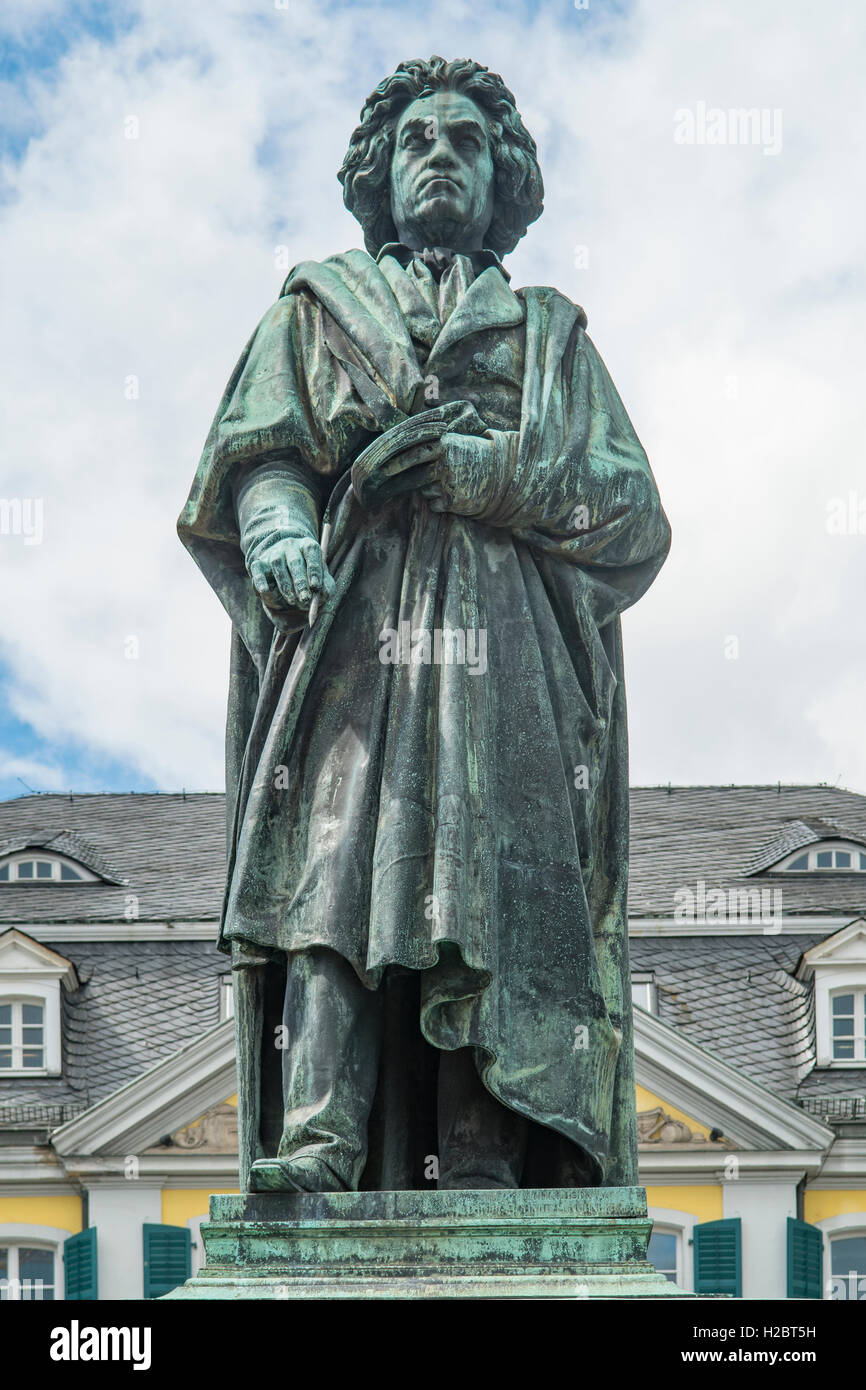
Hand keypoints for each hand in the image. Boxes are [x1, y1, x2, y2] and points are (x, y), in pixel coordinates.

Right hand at [248, 533, 333, 628]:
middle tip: (305, 599)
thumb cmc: (309, 577)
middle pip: (295, 561)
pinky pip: (258, 570)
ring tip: (292, 601)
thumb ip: (326, 587)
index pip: (311, 551)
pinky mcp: (260, 563)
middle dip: (300, 582)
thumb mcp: (321, 580)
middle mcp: (290, 546)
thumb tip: (322, 592)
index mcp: (308, 545)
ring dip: (285, 585)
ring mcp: (274, 553)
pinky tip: (265, 590)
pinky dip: (260, 580)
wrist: (286, 571)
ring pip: (277, 565)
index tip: (316, 586)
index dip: (314, 569)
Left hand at [377, 432, 496, 517]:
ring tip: (444, 482)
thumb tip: (397, 450)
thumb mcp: (454, 441)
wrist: (501, 475)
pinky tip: (451, 494)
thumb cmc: (472, 455)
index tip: (380, 469)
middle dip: (395, 482)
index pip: (412, 454)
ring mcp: (450, 484)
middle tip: (381, 487)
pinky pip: (433, 503)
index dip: (394, 462)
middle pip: (412, 476)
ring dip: (426, 488)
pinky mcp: (453, 501)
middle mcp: (446, 463)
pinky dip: (437, 501)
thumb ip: (431, 443)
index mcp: (444, 445)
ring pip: (423, 490)